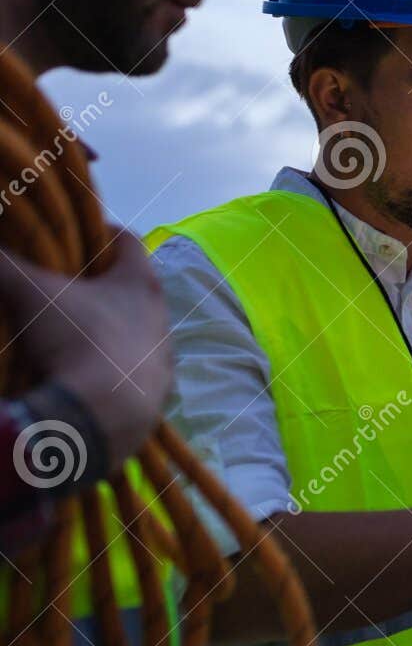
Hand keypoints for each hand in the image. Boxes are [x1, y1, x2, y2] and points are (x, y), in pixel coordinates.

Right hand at [0, 229, 172, 465]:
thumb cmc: (76, 338)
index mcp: (141, 284)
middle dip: (100, 285)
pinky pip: (130, 373)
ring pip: (135, 333)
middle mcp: (161, 318)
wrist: (102, 413)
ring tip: (71, 333)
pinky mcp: (155, 396)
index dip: (101, 231)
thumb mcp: (29, 292)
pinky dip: (108, 368)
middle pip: (132, 290)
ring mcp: (162, 360)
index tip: (80, 233)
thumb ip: (5, 264)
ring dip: (107, 330)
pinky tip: (81, 372)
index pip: (128, 241)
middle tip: (66, 285)